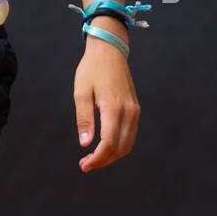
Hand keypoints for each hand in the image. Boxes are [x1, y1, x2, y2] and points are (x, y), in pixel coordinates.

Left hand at [73, 37, 139, 171]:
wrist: (109, 50)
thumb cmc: (91, 69)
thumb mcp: (81, 92)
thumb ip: (84, 119)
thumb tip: (85, 144)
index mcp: (113, 107)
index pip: (109, 143)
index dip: (98, 158)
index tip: (84, 165)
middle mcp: (128, 111)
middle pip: (121, 148)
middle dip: (104, 160)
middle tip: (85, 164)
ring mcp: (134, 110)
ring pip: (128, 144)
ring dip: (112, 155)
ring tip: (93, 157)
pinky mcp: (135, 109)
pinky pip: (130, 134)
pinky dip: (119, 145)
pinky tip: (104, 145)